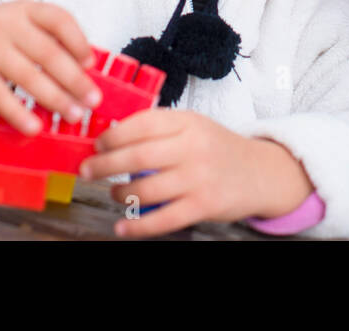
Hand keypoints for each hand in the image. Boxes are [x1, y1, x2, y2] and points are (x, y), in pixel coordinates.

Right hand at [0, 0, 100, 135]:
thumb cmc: (0, 36)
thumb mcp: (25, 24)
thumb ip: (52, 40)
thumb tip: (86, 72)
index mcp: (26, 9)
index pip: (58, 19)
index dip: (78, 42)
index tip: (91, 64)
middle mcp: (7, 23)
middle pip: (47, 52)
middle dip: (74, 79)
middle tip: (93, 101)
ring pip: (27, 75)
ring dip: (55, 98)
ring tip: (74, 115)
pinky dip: (18, 113)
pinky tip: (35, 127)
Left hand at [79, 109, 314, 237]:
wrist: (261, 172)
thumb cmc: (219, 149)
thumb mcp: (194, 126)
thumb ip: (161, 129)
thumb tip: (111, 137)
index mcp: (188, 122)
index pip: (142, 123)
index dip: (113, 134)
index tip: (96, 143)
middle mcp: (193, 147)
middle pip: (138, 155)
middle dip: (104, 165)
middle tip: (87, 170)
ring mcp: (199, 177)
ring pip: (146, 188)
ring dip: (120, 194)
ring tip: (115, 194)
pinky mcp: (203, 205)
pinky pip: (162, 219)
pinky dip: (137, 227)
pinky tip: (122, 227)